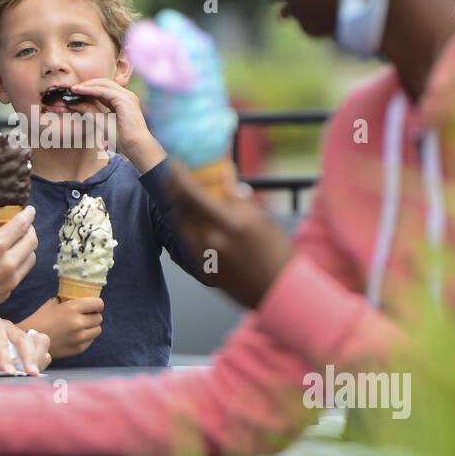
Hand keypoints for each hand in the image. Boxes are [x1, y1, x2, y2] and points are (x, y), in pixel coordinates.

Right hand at [0, 206, 37, 327]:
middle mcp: (8, 262)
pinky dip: (20, 263)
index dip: (28, 214)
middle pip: (32, 240)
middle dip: (30, 229)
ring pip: (31, 257)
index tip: (30, 210)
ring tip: (18, 243)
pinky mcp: (8, 290)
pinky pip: (22, 272)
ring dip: (27, 247)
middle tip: (24, 226)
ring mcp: (10, 278)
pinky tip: (10, 260)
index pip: (22, 224)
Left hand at [0, 315, 51, 374]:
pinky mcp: (26, 344)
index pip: (0, 341)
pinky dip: (40, 360)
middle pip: (25, 339)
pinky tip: (31, 371)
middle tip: (29, 375)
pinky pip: (42, 349)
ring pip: (39, 341)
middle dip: (28, 357)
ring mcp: (19, 334)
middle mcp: (8, 326)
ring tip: (30, 374)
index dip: (5, 357)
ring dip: (37, 358)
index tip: (9, 372)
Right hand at [21, 297, 103, 358]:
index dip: (97, 304)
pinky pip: (90, 341)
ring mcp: (79, 338)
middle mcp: (78, 323)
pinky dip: (87, 337)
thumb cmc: (40, 319)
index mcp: (72, 308)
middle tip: (86, 316)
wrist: (30, 341)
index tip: (93, 305)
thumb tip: (79, 298)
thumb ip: (67, 300)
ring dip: (92, 327)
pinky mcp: (78, 349)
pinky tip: (77, 335)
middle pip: (99, 318)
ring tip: (82, 326)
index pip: (98, 303)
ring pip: (97, 330)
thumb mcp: (52, 303)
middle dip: (93, 315)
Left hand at [68, 77, 165, 173]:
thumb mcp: (101, 122)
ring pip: (104, 83)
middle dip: (87, 84)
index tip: (75, 92)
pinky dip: (91, 90)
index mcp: (123, 100)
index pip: (104, 89)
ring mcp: (127, 95)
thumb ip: (90, 111)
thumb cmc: (122, 138)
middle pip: (104, 82)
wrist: (135, 146)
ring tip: (73, 89)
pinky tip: (80, 91)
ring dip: (87, 85)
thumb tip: (75, 103)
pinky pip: (104, 90)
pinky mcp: (124, 99)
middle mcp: (126, 95)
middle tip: (71, 88)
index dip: (89, 89)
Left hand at [166, 161, 291, 309]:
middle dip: (175, 190)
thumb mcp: (260, 219)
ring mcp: (203, 257)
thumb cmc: (277, 251)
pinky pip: (186, 241)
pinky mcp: (201, 269)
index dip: (179, 176)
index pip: (192, 194)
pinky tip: (194, 219)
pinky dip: (186, 226)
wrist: (279, 291)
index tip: (175, 164)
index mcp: (227, 223)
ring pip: (179, 225)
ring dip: (179, 208)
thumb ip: (236, 198)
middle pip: (179, 209)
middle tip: (176, 177)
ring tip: (184, 195)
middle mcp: (210, 240)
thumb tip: (224, 175)